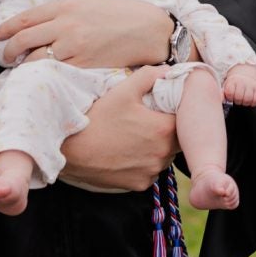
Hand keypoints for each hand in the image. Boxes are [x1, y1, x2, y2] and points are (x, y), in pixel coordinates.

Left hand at [0, 0, 170, 68]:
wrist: (150, 30)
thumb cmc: (124, 13)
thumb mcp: (91, 1)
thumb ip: (66, 9)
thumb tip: (45, 20)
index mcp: (66, 6)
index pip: (26, 17)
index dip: (6, 27)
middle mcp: (65, 25)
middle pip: (24, 39)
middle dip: (9, 50)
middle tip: (6, 56)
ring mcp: (73, 47)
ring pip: (36, 58)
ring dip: (25, 65)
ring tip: (23, 68)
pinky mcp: (82, 65)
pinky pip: (54, 71)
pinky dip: (44, 73)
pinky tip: (43, 76)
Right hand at [59, 67, 178, 190]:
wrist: (70, 150)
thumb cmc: (97, 118)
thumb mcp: (123, 90)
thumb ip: (150, 76)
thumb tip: (168, 71)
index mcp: (164, 129)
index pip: (185, 120)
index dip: (175, 113)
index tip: (162, 109)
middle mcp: (162, 154)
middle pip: (177, 141)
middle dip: (168, 131)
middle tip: (148, 122)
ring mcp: (151, 171)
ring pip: (164, 157)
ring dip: (157, 148)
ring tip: (136, 137)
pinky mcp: (139, 185)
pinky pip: (150, 172)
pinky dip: (144, 163)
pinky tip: (128, 153)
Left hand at [223, 65, 255, 106]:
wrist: (245, 73)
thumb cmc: (234, 84)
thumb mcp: (226, 86)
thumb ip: (222, 94)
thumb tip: (221, 100)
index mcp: (233, 81)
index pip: (230, 92)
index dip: (230, 97)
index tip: (230, 97)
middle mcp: (242, 82)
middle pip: (239, 97)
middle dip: (237, 101)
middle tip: (237, 99)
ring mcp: (251, 85)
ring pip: (248, 99)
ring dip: (245, 102)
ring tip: (243, 100)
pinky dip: (253, 102)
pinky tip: (250, 100)